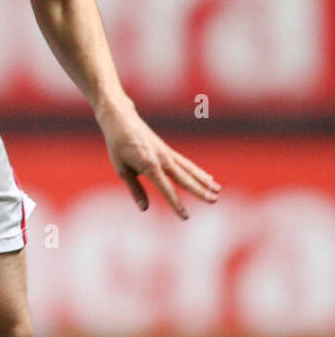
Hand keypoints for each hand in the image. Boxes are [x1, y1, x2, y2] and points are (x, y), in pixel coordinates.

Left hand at [97, 101, 220, 219]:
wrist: (121, 119)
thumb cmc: (117, 145)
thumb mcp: (122, 169)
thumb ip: (135, 189)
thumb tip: (145, 208)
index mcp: (149, 165)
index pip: (166, 189)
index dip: (176, 204)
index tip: (185, 217)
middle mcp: (162, 159)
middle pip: (184, 179)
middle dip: (200, 191)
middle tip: (214, 201)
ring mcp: (167, 153)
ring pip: (189, 170)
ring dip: (204, 181)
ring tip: (218, 191)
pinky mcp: (167, 151)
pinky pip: (186, 163)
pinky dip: (197, 172)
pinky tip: (208, 178)